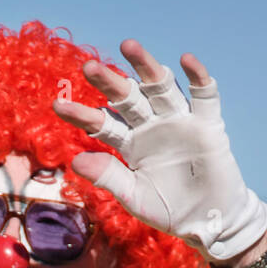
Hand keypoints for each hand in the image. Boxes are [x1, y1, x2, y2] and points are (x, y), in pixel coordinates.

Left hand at [53, 38, 266, 262]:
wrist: (207, 221)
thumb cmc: (169, 210)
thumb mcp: (134, 197)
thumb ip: (109, 177)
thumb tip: (76, 160)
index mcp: (131, 143)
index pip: (102, 123)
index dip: (82, 115)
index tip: (58, 106)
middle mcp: (151, 126)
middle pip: (128, 97)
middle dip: (109, 82)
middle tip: (88, 67)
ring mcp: (179, 121)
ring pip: (161, 86)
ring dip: (145, 66)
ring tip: (127, 45)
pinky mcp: (208, 124)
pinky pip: (204, 95)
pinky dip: (198, 77)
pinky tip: (186, 60)